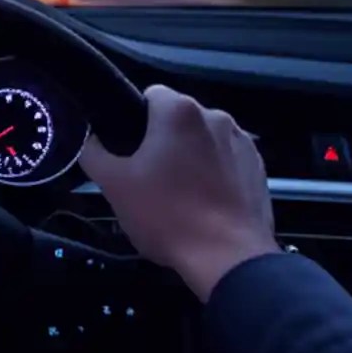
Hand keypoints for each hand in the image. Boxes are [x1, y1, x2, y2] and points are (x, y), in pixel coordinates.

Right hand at [79, 85, 277, 301]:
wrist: (228, 257)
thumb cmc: (166, 216)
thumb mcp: (114, 186)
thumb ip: (94, 154)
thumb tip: (93, 141)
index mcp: (179, 111)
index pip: (149, 95)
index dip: (133, 121)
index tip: (128, 151)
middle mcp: (215, 115)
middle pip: (178, 119)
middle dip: (163, 141)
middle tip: (147, 178)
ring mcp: (242, 141)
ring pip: (203, 140)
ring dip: (190, 157)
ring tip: (179, 196)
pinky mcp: (258, 168)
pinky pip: (227, 161)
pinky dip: (215, 174)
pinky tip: (205, 205)